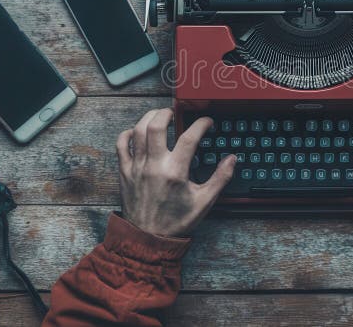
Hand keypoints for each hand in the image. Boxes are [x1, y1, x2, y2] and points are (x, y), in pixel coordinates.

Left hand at [116, 109, 235, 236]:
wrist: (147, 239)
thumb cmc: (176, 221)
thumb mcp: (204, 202)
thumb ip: (220, 178)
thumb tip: (232, 159)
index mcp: (175, 172)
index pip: (189, 137)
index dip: (200, 124)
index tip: (207, 122)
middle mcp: (154, 166)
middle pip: (156, 126)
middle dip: (167, 113)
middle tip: (175, 113)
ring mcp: (136, 167)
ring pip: (137, 131)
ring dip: (148, 118)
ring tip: (159, 116)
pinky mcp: (125, 172)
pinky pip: (121, 145)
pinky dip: (127, 134)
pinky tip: (135, 132)